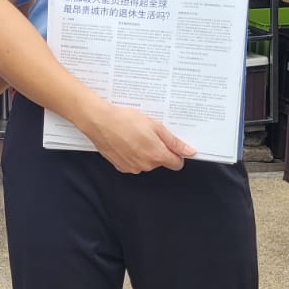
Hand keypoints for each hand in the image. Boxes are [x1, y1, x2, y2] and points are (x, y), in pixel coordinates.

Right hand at [75, 100, 193, 173]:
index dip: (176, 153)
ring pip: (146, 162)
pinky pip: (133, 163)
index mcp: (157, 155)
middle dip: (158, 149)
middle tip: (148, 133)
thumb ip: (174, 142)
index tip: (170, 144)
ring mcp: (132, 168)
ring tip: (134, 135)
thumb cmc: (125, 120)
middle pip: (160, 162)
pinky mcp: (120, 166)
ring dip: (144, 151)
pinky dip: (132, 154)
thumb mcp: (155, 126)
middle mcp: (146, 166)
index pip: (177, 163)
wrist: (99, 121)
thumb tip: (189, 152)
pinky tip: (125, 141)